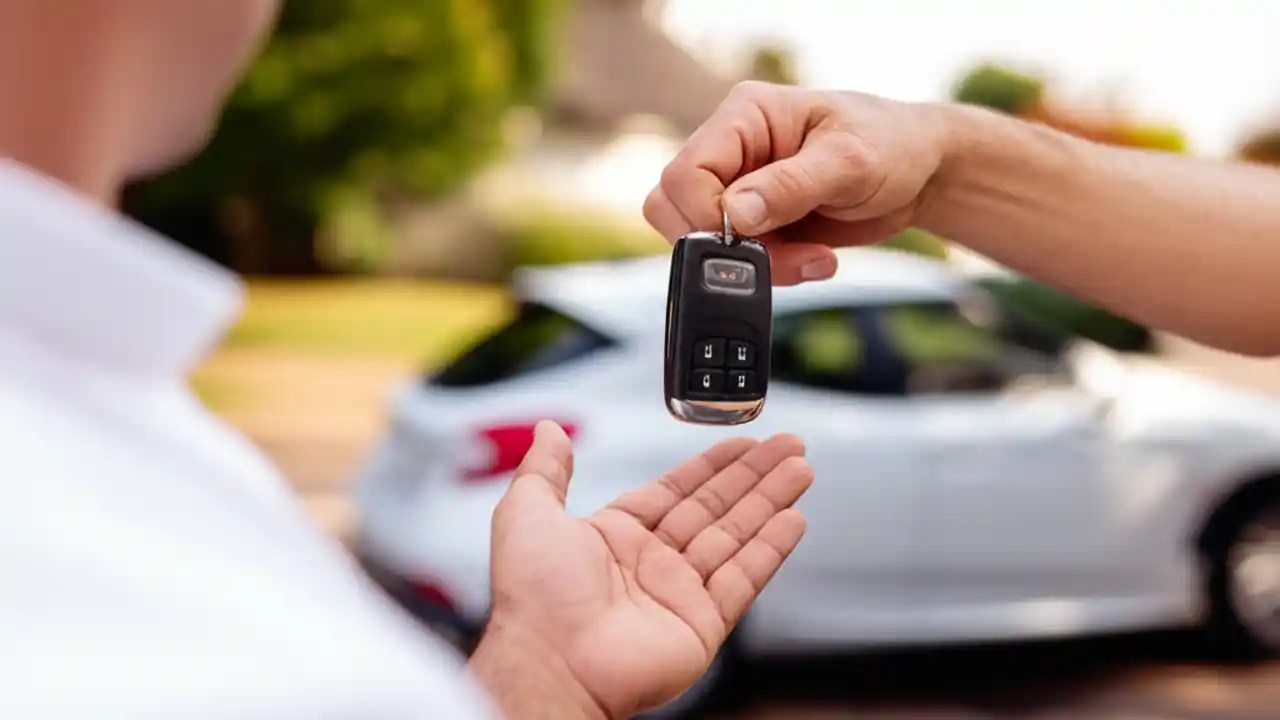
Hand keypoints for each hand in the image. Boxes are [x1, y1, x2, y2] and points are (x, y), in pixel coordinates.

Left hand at [471, 421, 811, 718]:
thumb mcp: (526, 513)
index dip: (711, 465)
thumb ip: (544, 469)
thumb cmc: (532, 598)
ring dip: (770, 502)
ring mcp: (678, 594)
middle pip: (715, 508)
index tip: (743, 442)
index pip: (676, 491)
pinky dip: (770, 549)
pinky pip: (743, 579)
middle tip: (789, 445)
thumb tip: (548, 431)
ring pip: (736, 536)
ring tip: (801, 469)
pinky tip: (793, 520)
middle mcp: (651, 564)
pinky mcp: (701, 624)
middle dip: (754, 475)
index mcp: (615, 538)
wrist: (550, 662)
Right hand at [645, 81, 954, 284]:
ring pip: (702, 241)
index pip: (685, 172)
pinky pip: (735, 260)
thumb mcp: (848, 162)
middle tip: (777, 255)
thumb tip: (734, 213)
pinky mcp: (755, 223)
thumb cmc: (892, 145)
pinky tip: (814, 260)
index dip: (706, 216)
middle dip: (724, 247)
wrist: (922, 173)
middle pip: (674, 208)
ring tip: (812, 259)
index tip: (752, 238)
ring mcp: (740, 188)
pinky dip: (772, 272)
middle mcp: (733, 150)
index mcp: (745, 116)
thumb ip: (788, 186)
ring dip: (755, 264)